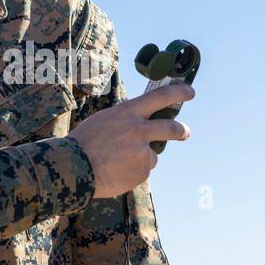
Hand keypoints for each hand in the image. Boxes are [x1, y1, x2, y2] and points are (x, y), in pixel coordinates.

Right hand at [69, 83, 193, 197]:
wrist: (74, 168)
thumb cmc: (84, 143)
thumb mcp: (104, 120)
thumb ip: (125, 121)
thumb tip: (140, 125)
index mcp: (128, 112)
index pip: (160, 96)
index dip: (179, 92)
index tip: (189, 91)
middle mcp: (139, 129)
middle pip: (171, 128)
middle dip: (181, 131)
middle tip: (185, 133)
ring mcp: (142, 152)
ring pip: (151, 156)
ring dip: (139, 160)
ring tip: (117, 163)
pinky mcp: (142, 171)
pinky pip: (142, 172)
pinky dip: (132, 173)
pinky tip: (116, 173)